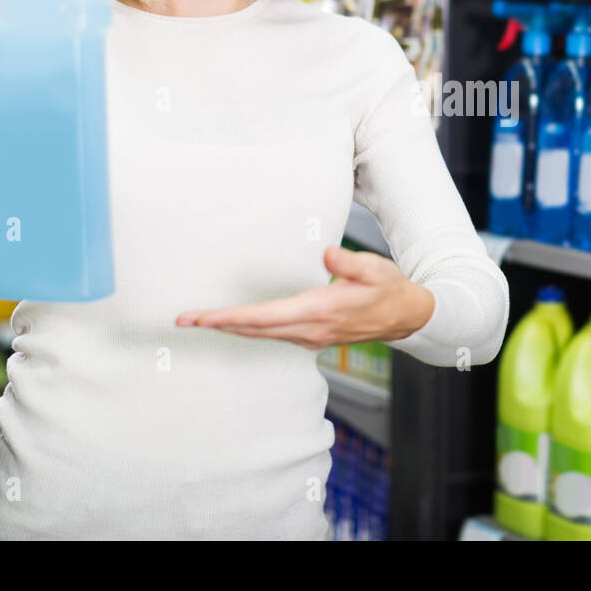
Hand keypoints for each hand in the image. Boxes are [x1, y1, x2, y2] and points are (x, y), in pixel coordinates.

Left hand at [174, 245, 433, 349]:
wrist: (407, 317)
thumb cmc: (389, 289)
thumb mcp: (375, 270)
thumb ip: (349, 263)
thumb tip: (326, 253)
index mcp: (319, 310)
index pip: (263, 317)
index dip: (228, 317)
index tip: (201, 317)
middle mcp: (309, 329)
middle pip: (253, 330)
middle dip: (217, 325)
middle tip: (183, 320)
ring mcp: (310, 337)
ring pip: (260, 335)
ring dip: (229, 327)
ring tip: (200, 320)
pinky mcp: (311, 337)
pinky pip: (272, 335)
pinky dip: (249, 328)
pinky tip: (235, 322)